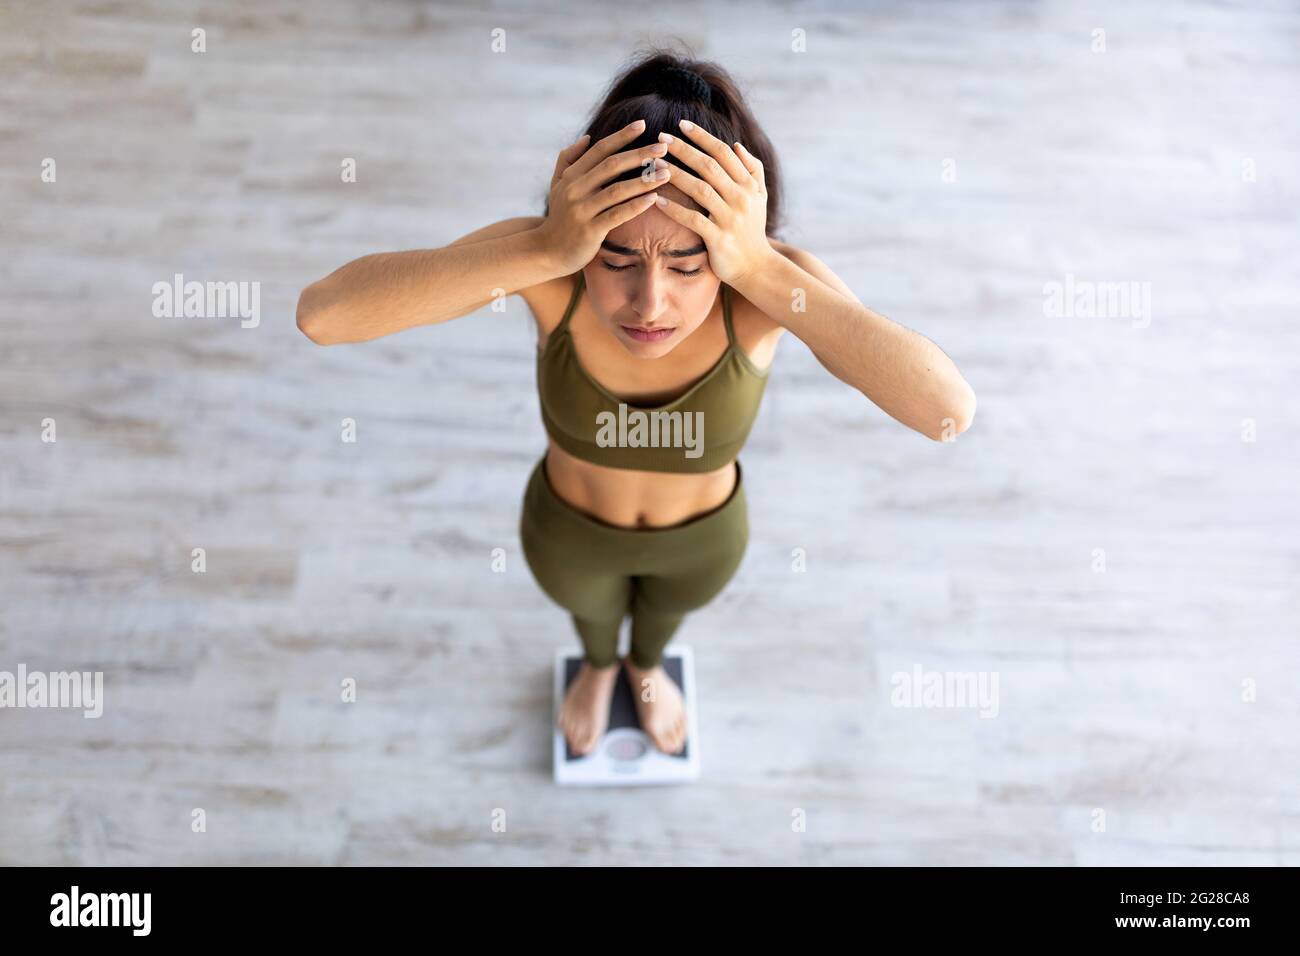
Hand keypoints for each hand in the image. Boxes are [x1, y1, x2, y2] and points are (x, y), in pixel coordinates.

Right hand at [535, 119, 672, 274]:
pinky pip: (618, 215)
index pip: (599, 149)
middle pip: (612, 165)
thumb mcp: (557, 185)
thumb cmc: (559, 217)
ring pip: (618, 190)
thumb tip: (587, 137)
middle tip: (664, 147)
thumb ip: (568, 159)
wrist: (547, 252)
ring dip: (644, 179)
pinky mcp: (590, 230)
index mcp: (571, 175)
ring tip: (667, 172)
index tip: (643, 124)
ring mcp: (582, 210)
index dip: (622, 136)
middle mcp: (575, 189)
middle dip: (640, 154)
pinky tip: (654, 198)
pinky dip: (636, 205)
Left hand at [653, 119, 773, 285]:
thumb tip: (736, 144)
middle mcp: (741, 198)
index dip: (702, 137)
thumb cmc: (753, 229)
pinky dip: (674, 209)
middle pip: (709, 167)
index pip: (724, 153)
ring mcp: (730, 218)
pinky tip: (656, 200)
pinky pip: (693, 220)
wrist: (757, 267)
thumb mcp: (760, 197)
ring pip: (700, 190)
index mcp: (748, 185)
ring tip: (654, 164)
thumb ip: (752, 169)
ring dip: (675, 174)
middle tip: (660, 138)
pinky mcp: (719, 239)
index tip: (681, 125)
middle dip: (684, 150)